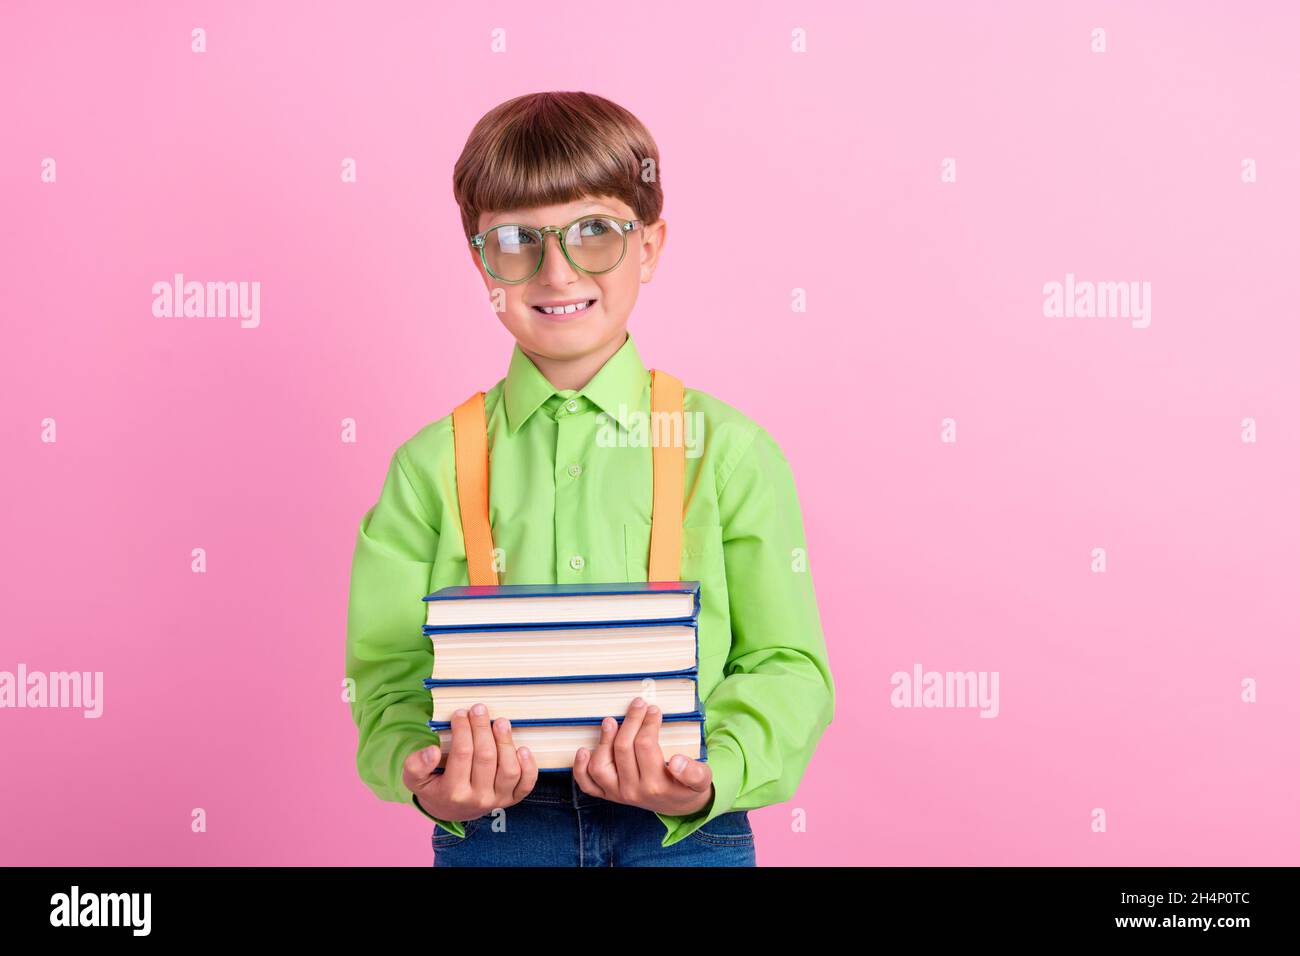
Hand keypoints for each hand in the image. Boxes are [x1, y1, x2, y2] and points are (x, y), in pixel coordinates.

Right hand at [403, 703, 537, 822]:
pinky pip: (526, 785)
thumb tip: (431, 750)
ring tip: (501, 721)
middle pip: (486, 758)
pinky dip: (529, 767)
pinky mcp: (511, 799)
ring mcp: (497, 800)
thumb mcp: (414, 779)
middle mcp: (478, 799)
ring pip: (509, 770)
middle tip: (479, 709)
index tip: (460, 713)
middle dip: (482, 729)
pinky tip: (522, 748)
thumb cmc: (434, 787)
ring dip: (506, 742)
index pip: (462, 755)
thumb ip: (416, 765)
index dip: (462, 730)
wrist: (450, 810)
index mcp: (453, 793)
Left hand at [573, 697, 713, 817]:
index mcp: (656, 785)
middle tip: (638, 704)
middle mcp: (633, 791)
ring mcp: (618, 794)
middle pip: (623, 749)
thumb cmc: (688, 787)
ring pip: (601, 766)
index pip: (646, 746)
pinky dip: (580, 769)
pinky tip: (583, 750)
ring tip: (610, 720)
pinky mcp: (608, 795)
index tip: (653, 709)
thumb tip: (677, 761)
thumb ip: (694, 772)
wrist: (679, 806)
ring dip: (603, 740)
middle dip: (630, 721)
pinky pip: (587, 785)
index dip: (648, 723)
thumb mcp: (701, 779)